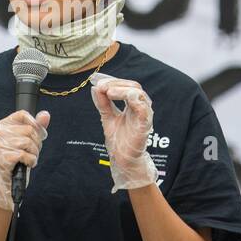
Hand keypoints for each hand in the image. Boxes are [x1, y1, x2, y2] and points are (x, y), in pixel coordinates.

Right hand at [0, 108, 50, 210]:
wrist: (8, 177)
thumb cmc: (18, 156)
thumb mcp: (28, 138)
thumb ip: (37, 126)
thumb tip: (45, 114)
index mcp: (4, 124)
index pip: (23, 114)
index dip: (35, 124)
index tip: (38, 134)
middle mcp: (0, 132)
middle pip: (29, 130)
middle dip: (37, 142)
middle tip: (33, 150)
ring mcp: (1, 144)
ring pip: (28, 142)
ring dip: (34, 152)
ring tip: (30, 157)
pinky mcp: (5, 157)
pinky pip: (26, 155)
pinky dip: (31, 161)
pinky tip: (27, 163)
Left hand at [89, 72, 159, 192]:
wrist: (122, 159)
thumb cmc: (119, 140)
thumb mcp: (107, 117)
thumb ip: (103, 103)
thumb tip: (95, 88)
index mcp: (133, 105)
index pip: (126, 85)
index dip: (112, 81)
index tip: (97, 80)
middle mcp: (140, 107)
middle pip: (133, 85)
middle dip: (115, 83)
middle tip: (100, 86)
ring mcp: (144, 115)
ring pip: (138, 93)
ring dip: (121, 89)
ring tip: (107, 92)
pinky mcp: (145, 124)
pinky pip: (142, 107)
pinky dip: (130, 98)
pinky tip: (114, 97)